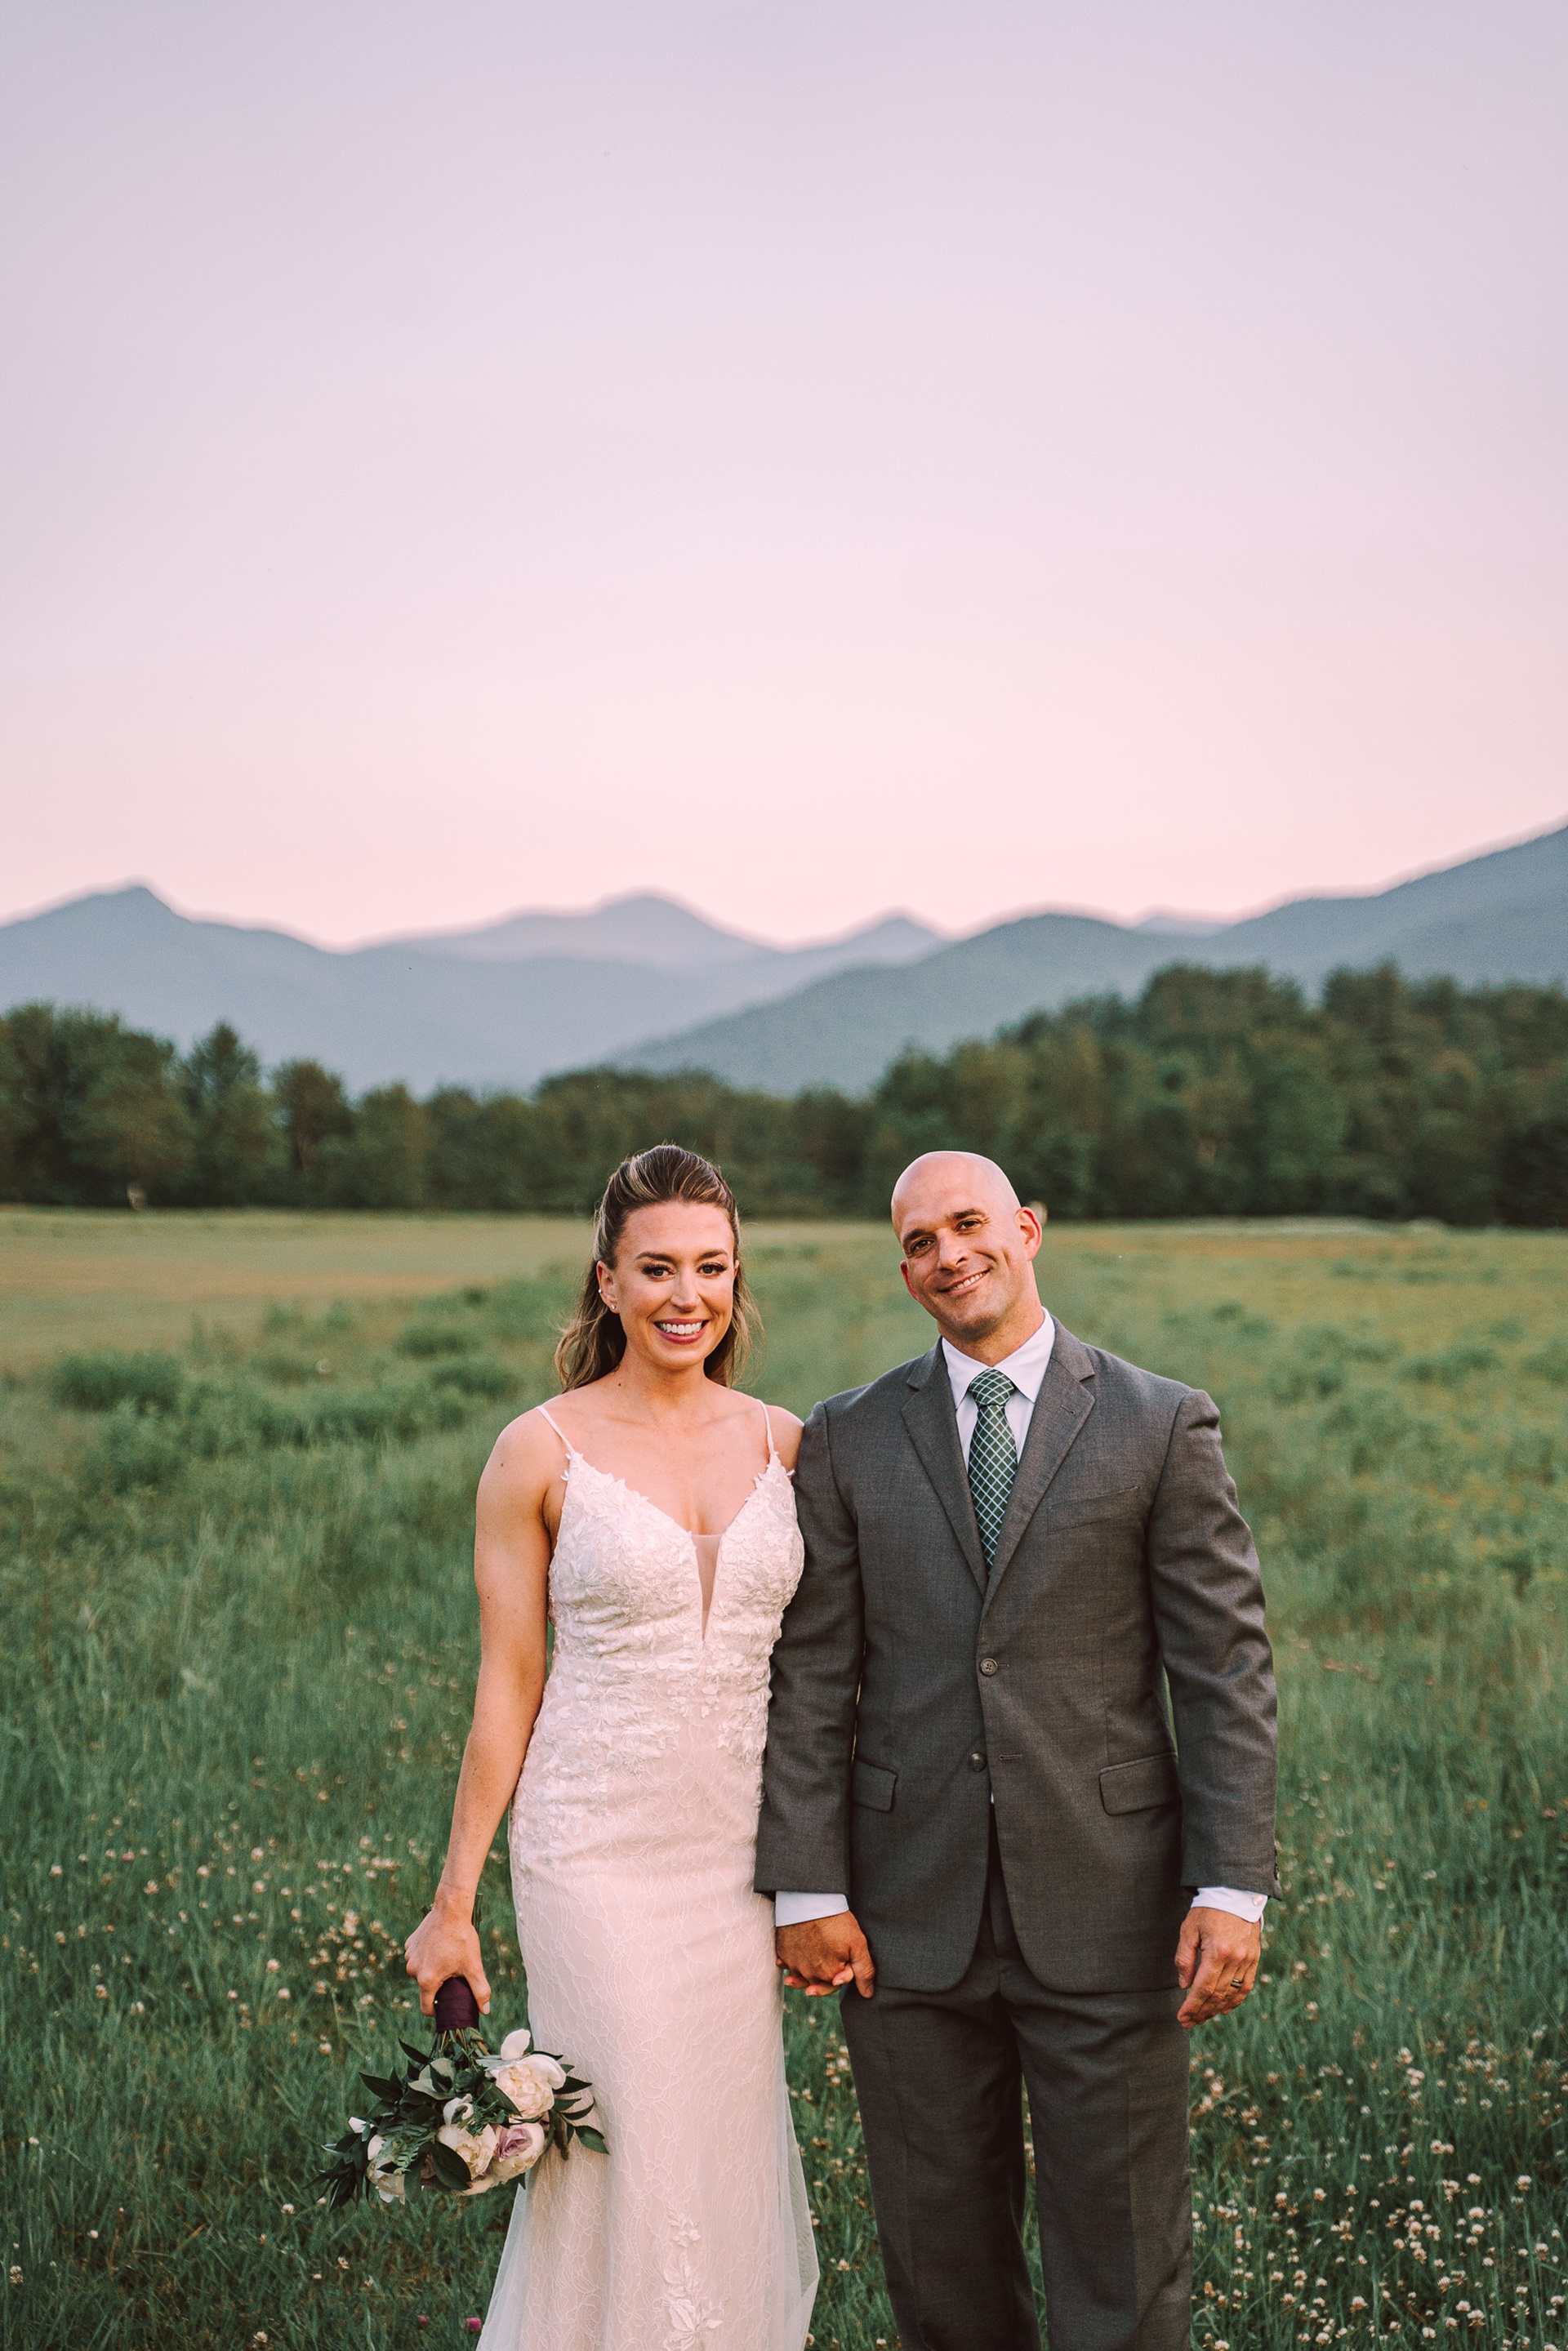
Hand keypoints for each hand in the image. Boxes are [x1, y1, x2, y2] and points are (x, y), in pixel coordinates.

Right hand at [404, 1899, 490, 2018]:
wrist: (451, 1909)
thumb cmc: (462, 1938)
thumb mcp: (473, 1966)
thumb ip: (480, 1990)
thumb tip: (485, 2010)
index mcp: (426, 1979)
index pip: (426, 2008)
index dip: (437, 2010)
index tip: (447, 2005)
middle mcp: (413, 1970)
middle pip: (425, 1987)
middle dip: (438, 1985)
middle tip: (453, 1976)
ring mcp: (410, 1956)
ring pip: (420, 1971)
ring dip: (431, 1970)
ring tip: (447, 1959)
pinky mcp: (410, 1944)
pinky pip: (417, 1957)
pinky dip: (426, 1956)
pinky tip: (439, 1947)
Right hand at [776, 1913, 875, 1998]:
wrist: (808, 1900)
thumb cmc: (835, 1920)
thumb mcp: (857, 1943)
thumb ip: (864, 1971)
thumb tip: (868, 1994)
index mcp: (829, 1975)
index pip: (835, 1984)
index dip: (843, 1973)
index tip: (845, 1957)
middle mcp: (809, 1974)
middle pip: (817, 1981)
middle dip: (824, 1975)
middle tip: (827, 1958)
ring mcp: (794, 1964)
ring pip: (802, 1974)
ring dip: (806, 1972)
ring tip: (811, 1959)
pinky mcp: (782, 1952)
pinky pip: (786, 1963)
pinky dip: (790, 1962)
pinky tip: (795, 1955)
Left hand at [1175, 1905, 1260, 2027]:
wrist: (1235, 1894)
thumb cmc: (1208, 1910)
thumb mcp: (1189, 1930)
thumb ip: (1185, 1958)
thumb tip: (1184, 1985)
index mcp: (1217, 1952)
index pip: (1203, 1988)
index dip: (1192, 2006)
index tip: (1182, 2017)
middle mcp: (1235, 1959)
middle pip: (1217, 1995)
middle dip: (1201, 2012)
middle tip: (1188, 2022)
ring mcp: (1247, 1960)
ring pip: (1231, 1994)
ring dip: (1216, 2009)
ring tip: (1202, 2018)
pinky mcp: (1254, 1959)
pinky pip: (1246, 1986)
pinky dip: (1235, 2001)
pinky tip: (1224, 2009)